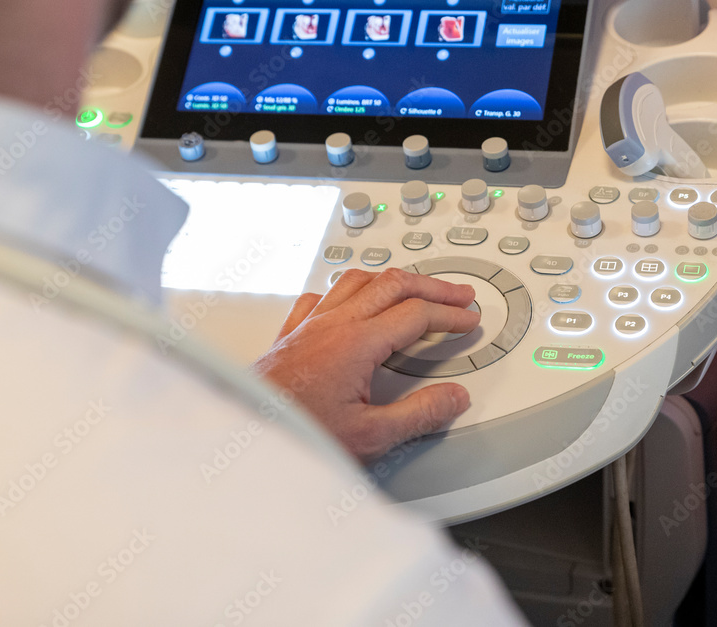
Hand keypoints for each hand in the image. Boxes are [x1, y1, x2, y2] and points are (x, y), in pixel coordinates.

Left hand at [251, 269, 479, 463]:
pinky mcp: (291, 334)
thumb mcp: (370, 436)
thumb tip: (453, 398)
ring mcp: (309, 325)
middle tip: (457, 294)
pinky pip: (322, 296)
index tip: (468, 320)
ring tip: (414, 287)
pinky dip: (348, 290)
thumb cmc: (296, 432)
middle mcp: (332, 324)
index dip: (449, 315)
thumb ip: (419, 415)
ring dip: (393, 280)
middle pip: (392, 284)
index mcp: (356, 343)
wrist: (247, 432)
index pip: (416, 314)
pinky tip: (351, 300)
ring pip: (358, 280)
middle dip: (432, 286)